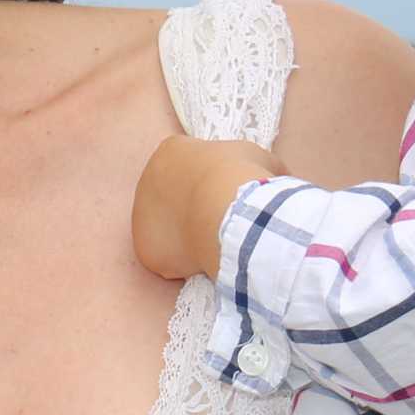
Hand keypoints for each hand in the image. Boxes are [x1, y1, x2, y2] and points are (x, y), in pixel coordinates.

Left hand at [132, 135, 280, 280]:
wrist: (225, 208)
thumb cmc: (242, 176)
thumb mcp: (256, 158)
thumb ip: (257, 166)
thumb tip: (273, 177)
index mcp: (171, 152)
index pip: (188, 168)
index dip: (211, 184)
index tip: (229, 197)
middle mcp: (147, 179)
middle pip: (173, 199)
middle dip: (195, 211)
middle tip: (223, 223)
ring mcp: (141, 215)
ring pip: (168, 229)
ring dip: (189, 237)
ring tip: (218, 243)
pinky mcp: (145, 247)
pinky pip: (168, 257)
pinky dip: (185, 263)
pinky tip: (206, 261)